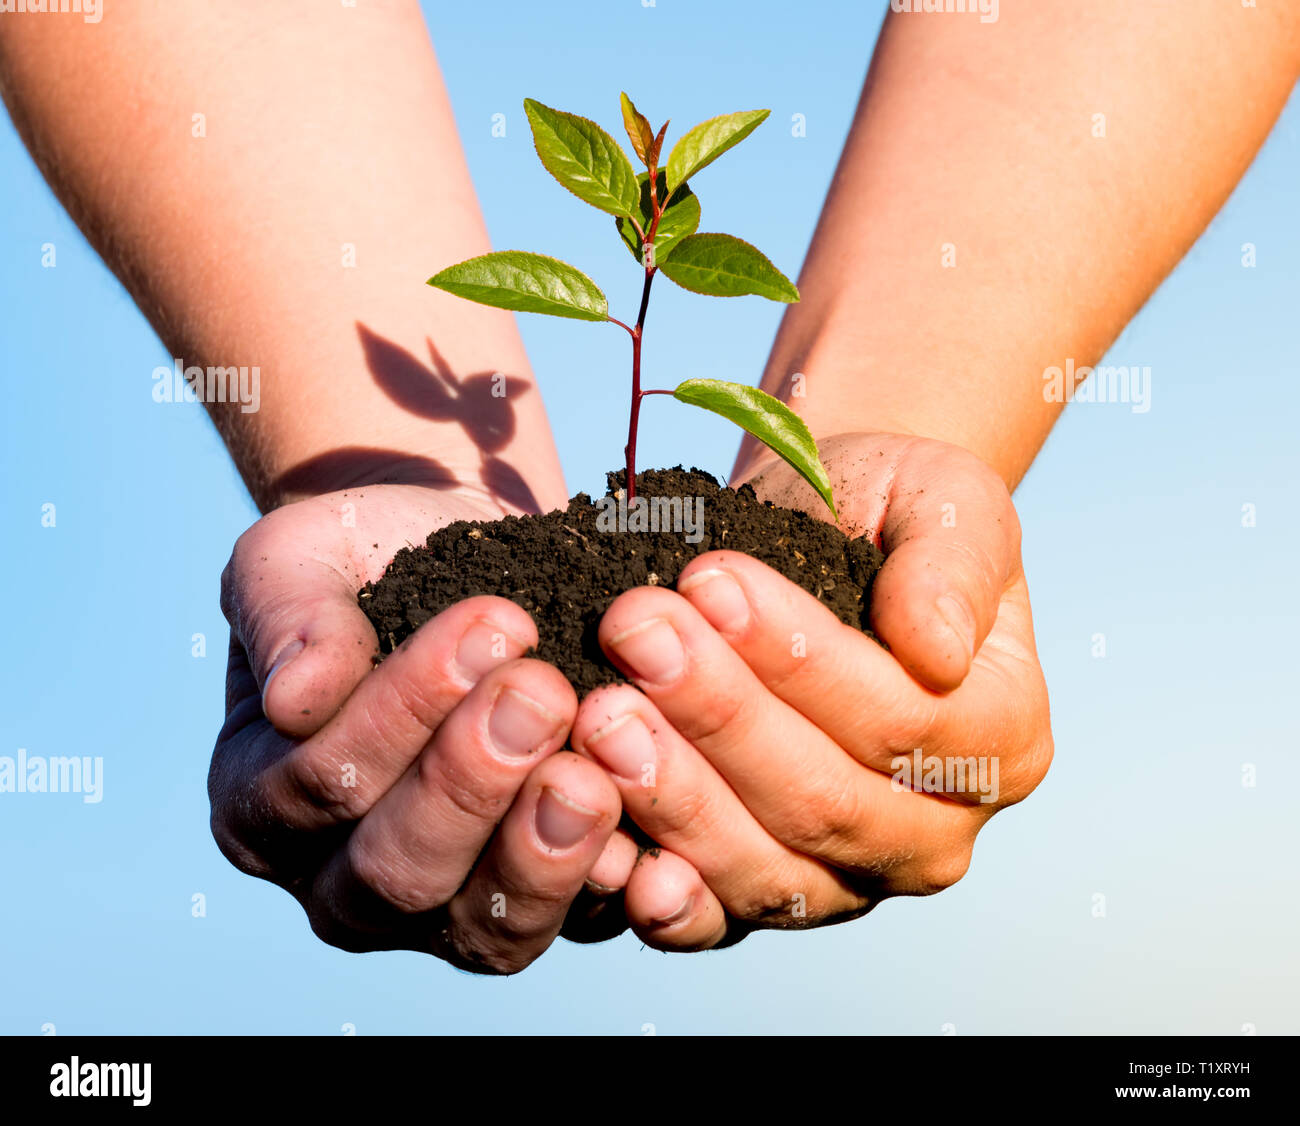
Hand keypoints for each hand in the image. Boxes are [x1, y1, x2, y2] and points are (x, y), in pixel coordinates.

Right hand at [209, 483, 628, 973]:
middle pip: (395, 873)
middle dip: (471, 781)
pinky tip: (644, 836)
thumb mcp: (303, 559)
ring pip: (481, 928)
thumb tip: (294, 698)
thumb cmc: (371, 559)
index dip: (403, 713)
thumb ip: (288, 617)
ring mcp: (440, 910)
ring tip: (589, 775)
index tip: (488, 626)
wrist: (469, 566)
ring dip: (539, 853)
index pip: (321, 781)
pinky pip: (571, 927)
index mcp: (263, 802)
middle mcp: (339, 880)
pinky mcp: (532, 908)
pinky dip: (608, 887)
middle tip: (542, 691)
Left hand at [569, 433, 1052, 949]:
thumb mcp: (944, 501)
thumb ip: (951, 565)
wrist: (822, 535)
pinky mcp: (769, 894)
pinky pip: (717, 919)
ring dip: (674, 796)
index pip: (896, 719)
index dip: (797, 658)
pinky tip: (610, 857)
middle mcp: (936, 832)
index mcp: (1001, 742)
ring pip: (764, 867)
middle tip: (632, 634)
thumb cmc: (887, 512)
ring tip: (600, 714)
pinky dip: (663, 897)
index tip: (709, 580)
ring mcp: (851, 880)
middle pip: (821, 799)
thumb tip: (939, 650)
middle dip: (718, 716)